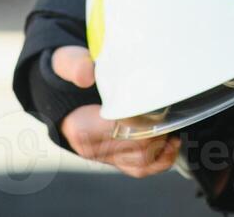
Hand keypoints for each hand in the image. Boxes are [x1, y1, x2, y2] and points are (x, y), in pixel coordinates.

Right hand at [51, 45, 180, 175]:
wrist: (61, 93)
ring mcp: (106, 156)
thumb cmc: (68, 78)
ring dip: (162, 145)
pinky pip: (141, 169)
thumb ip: (75, 66)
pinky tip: (172, 143)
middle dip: (157, 130)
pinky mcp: (117, 159)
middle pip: (136, 147)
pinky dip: (161, 160)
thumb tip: (87, 75)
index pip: (121, 129)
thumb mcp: (65, 63)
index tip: (154, 102)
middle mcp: (93, 147)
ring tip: (173, 125)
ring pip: (142, 161)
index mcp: (82, 127)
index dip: (142, 118)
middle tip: (169, 110)